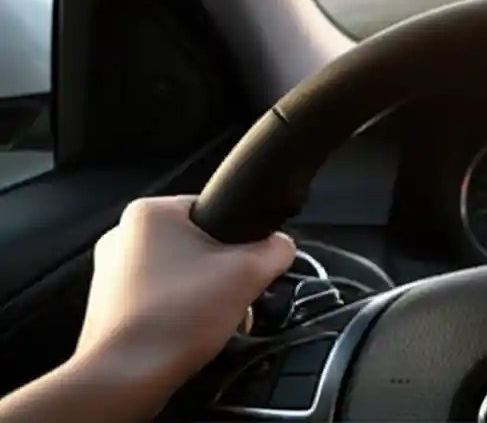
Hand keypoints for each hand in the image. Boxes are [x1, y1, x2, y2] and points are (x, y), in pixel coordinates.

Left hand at [74, 195, 294, 413]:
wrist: (127, 376)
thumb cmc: (179, 315)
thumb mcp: (248, 273)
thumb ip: (276, 249)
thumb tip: (280, 246)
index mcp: (149, 212)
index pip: (212, 210)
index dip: (239, 239)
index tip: (247, 266)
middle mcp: (121, 234)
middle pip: (196, 244)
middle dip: (220, 271)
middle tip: (233, 295)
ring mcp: (109, 272)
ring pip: (178, 273)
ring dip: (200, 293)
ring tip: (209, 318)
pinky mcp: (107, 305)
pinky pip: (157, 298)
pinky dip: (176, 312)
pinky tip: (186, 331)